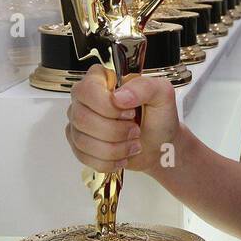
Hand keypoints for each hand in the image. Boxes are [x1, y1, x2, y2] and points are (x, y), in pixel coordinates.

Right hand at [65, 68, 180, 175]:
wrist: (159, 145)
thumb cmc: (159, 118)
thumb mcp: (162, 94)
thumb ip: (144, 87)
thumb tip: (118, 96)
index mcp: (101, 79)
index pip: (87, 89)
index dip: (107, 106)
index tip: (130, 112)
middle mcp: (85, 98)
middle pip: (82, 118)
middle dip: (115, 131)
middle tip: (135, 130)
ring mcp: (79, 122)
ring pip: (82, 140)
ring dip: (114, 148)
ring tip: (131, 143)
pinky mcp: (79, 144)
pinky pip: (83, 157)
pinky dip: (108, 161)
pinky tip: (122, 155)